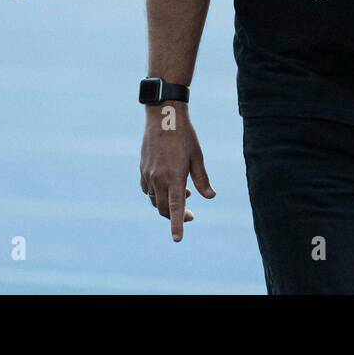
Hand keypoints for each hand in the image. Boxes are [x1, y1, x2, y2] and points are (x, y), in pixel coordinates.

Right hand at [139, 103, 215, 240]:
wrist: (163, 115)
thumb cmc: (184, 135)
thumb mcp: (198, 156)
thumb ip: (202, 179)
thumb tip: (210, 197)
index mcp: (174, 177)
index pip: (175, 208)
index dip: (176, 225)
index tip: (177, 239)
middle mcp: (158, 178)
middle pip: (162, 208)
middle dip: (174, 216)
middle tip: (190, 215)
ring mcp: (148, 174)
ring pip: (154, 199)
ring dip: (166, 203)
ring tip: (184, 193)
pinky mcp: (142, 168)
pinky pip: (146, 188)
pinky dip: (156, 192)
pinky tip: (166, 184)